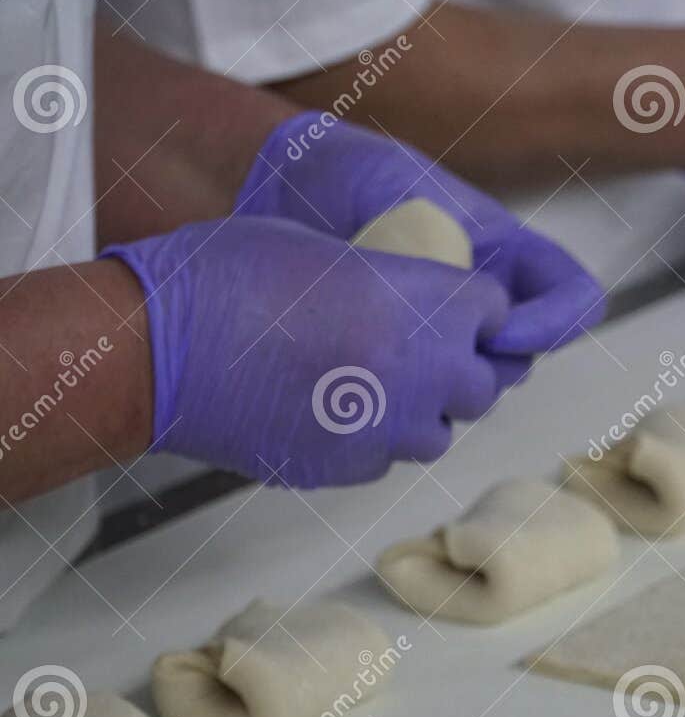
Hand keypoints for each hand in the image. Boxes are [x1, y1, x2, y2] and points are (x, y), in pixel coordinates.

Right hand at [102, 215, 509, 487]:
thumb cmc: (225, 277)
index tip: (455, 306)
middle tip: (418, 350)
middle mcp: (420, 373)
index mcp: (422, 304)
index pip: (498, 312)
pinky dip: (376, 438)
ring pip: (440, 431)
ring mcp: (387, 429)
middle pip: (482, 384)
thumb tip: (421, 303)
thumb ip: (390, 280)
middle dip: (459, 367)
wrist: (154, 349)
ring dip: (422, 410)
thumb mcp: (324, 248)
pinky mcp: (349, 468)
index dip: (476, 308)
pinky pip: (388, 457)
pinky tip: (333, 410)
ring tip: (374, 382)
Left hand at [234, 113, 603, 382]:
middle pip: (524, 359)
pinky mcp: (405, 367)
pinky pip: (427, 403)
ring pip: (477, 390)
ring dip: (444, 388)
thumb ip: (440, 242)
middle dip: (485, 366)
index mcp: (506, 255)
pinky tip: (362, 379)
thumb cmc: (343, 174)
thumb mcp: (396, 188)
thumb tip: (474, 312)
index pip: (574, 299)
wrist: (277, 192)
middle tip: (424, 353)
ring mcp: (447, 339)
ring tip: (381, 358)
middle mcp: (488, 304)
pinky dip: (407, 401)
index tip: (496, 331)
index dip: (554, 325)